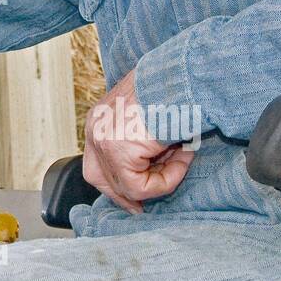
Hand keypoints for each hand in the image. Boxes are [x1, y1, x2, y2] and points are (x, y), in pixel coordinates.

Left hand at [81, 69, 194, 213]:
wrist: (183, 74)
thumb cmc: (175, 87)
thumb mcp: (151, 114)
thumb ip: (142, 141)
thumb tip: (154, 168)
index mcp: (99, 117)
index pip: (96, 162)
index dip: (115, 183)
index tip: (136, 198)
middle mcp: (95, 128)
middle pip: (98, 178)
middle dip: (124, 195)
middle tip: (144, 206)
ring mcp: (102, 140)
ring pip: (126, 186)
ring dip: (161, 179)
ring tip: (185, 155)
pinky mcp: (117, 151)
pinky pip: (141, 187)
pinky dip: (167, 180)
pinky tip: (184, 156)